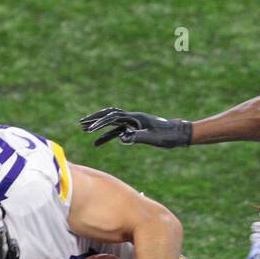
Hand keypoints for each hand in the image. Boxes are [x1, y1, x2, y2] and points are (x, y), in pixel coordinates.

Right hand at [78, 106, 192, 147]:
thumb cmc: (167, 135)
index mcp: (134, 118)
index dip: (100, 122)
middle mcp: (132, 118)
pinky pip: (118, 131)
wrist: (179, 133)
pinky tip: (99, 143)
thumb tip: (123, 137)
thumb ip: (137, 137)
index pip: (113, 118)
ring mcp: (133, 122)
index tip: (88, 128)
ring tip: (85, 131)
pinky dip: (108, 135)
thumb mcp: (152, 137)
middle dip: (94, 119)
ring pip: (111, 122)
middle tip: (80, 123)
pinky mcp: (135, 128)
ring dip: (99, 126)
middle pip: (109, 115)